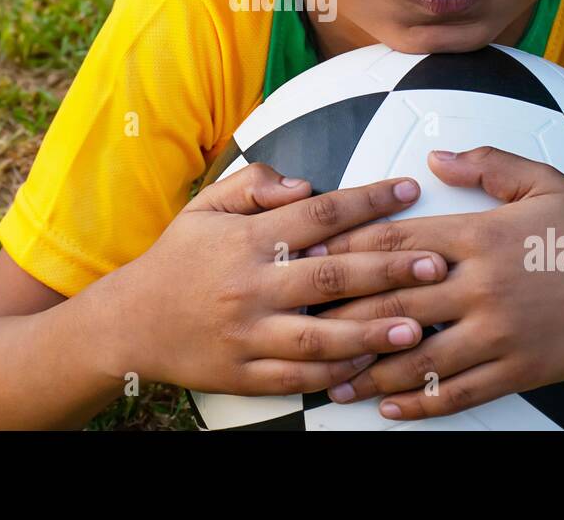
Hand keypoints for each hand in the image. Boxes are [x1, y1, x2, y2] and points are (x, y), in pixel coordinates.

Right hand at [108, 162, 449, 396]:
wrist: (128, 323)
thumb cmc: (177, 259)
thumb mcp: (205, 207)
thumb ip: (254, 186)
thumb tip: (306, 184)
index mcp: (247, 240)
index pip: (319, 214)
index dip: (367, 200)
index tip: (409, 190)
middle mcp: (251, 286)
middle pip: (330, 276)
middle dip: (387, 269)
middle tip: (435, 264)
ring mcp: (248, 334)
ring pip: (319, 337)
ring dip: (371, 333)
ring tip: (417, 328)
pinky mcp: (243, 374)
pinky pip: (297, 379)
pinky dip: (335, 375)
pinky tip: (371, 367)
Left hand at [308, 146, 563, 420]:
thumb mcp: (544, 183)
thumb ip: (486, 164)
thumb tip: (435, 159)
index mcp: (479, 236)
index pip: (396, 242)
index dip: (347, 250)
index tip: (310, 259)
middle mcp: (479, 286)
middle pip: (392, 302)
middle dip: (340, 317)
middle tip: (299, 327)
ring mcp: (496, 333)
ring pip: (416, 356)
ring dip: (367, 371)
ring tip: (330, 382)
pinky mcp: (515, 370)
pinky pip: (457, 392)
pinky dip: (419, 403)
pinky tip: (390, 408)